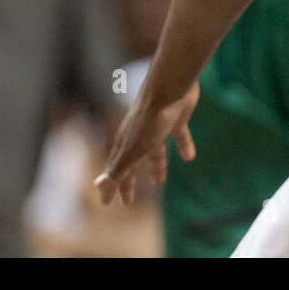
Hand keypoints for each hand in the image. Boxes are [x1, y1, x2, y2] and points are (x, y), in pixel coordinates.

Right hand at [94, 82, 198, 204]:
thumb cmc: (151, 117)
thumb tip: (98, 186)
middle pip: (133, 163)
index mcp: (127, 143)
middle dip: (129, 181)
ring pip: (155, 151)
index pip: (116, 171)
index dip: (111, 188)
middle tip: (128, 201)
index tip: (106, 204)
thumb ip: (120, 167)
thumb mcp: (135, 148)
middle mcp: (140, 135)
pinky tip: (190, 157)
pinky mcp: (177, 117)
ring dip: (156, 166)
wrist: (171, 85)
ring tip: (159, 181)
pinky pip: (179, 136)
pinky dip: (183, 147)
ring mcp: (158, 125)